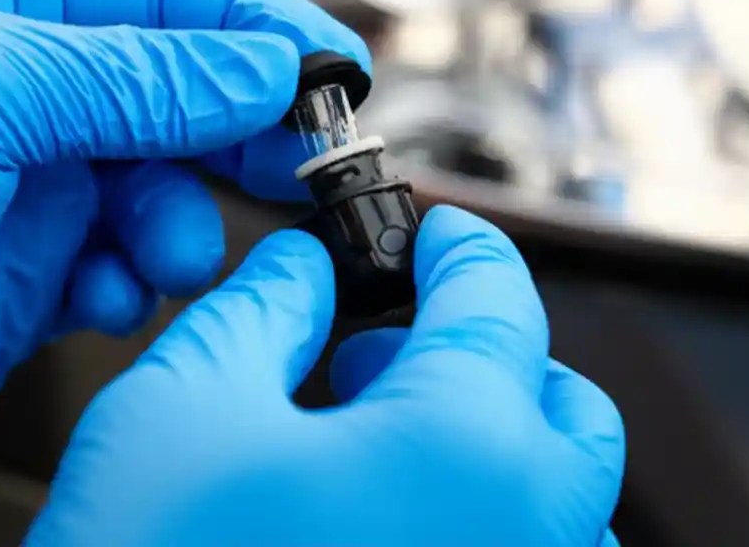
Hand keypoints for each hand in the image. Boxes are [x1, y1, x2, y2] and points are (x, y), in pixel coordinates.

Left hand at [0, 0, 368, 501]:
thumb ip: (134, 76)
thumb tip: (261, 64)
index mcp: (5, 10)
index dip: (258, 28)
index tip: (333, 68)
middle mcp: (28, 93)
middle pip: (184, 94)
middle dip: (243, 133)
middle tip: (300, 167)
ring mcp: (33, 189)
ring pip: (169, 191)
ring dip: (181, 224)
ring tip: (158, 252)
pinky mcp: (33, 279)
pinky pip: (128, 271)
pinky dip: (132, 287)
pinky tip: (99, 297)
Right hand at [26, 206, 624, 546]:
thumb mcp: (182, 409)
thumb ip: (261, 308)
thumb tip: (301, 271)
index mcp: (469, 448)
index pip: (501, 298)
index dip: (461, 246)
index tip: (433, 232)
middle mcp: (523, 534)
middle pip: (566, 404)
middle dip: (490, 352)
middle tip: (389, 347)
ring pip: (561, 498)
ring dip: (494, 440)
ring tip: (380, 437)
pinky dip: (484, 517)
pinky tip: (388, 516)